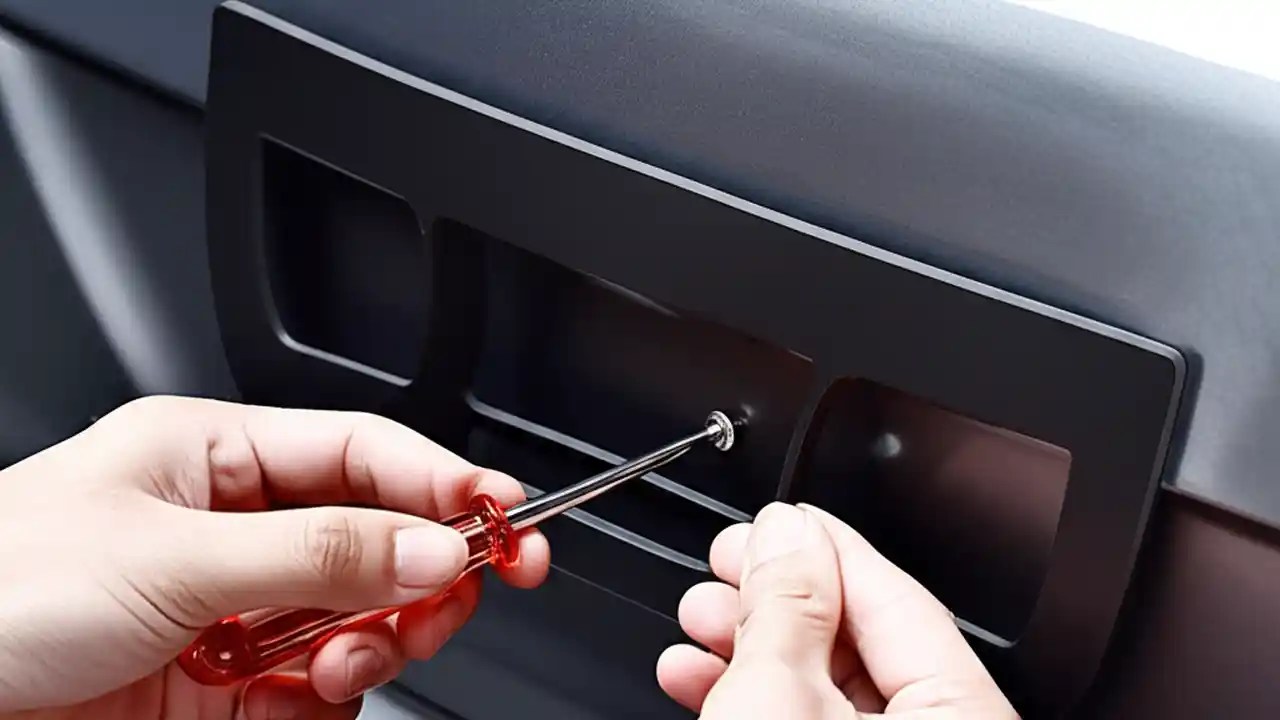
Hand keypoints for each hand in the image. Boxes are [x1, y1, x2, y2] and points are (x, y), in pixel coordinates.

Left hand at [0, 396, 549, 718]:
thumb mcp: (171, 556)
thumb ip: (317, 552)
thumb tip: (434, 543)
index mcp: (215, 457)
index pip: (363, 453)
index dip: (444, 480)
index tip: (508, 517)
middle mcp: (232, 530)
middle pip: (377, 539)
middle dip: (422, 570)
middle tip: (456, 595)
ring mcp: (231, 612)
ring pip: (357, 618)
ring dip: (374, 640)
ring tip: (348, 657)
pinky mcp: (222, 688)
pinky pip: (316, 690)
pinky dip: (328, 697)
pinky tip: (299, 695)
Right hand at [657, 503, 1016, 718]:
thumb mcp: (778, 698)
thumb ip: (786, 605)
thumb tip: (787, 530)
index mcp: (965, 714)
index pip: (898, 596)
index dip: (824, 544)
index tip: (772, 517)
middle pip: (862, 641)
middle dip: (775, 596)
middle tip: (724, 563)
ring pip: (827, 687)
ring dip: (751, 646)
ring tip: (697, 617)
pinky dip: (752, 698)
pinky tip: (698, 676)